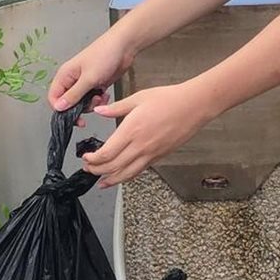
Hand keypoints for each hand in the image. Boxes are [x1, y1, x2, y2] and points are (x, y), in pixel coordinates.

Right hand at [48, 29, 133, 112]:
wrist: (124, 46)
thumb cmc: (104, 54)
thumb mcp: (88, 78)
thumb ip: (73, 95)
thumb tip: (59, 107)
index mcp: (65, 75)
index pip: (54, 97)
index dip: (61, 109)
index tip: (73, 116)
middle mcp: (72, 79)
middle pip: (68, 102)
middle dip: (80, 107)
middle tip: (91, 105)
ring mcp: (84, 82)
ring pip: (81, 102)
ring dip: (92, 104)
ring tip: (101, 96)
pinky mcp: (95, 84)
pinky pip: (92, 99)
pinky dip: (99, 100)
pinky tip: (105, 95)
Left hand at [82, 82, 211, 186]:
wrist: (194, 106)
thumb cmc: (169, 99)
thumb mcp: (138, 98)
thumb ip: (116, 108)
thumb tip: (99, 111)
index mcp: (131, 130)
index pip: (106, 154)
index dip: (92, 160)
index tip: (86, 157)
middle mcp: (140, 146)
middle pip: (113, 167)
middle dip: (97, 171)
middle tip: (88, 169)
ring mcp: (151, 153)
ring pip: (127, 174)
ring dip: (111, 180)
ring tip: (101, 182)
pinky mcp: (159, 156)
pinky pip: (140, 171)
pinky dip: (127, 176)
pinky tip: (122, 176)